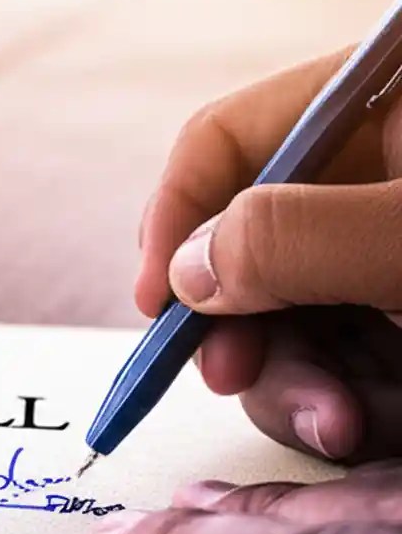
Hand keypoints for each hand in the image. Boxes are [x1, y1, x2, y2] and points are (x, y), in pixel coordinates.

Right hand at [136, 45, 401, 463]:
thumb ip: (291, 241)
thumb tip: (185, 273)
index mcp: (370, 107)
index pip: (223, 142)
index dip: (173, 220)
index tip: (155, 301)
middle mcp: (361, 175)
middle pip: (240, 240)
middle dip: (232, 324)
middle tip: (229, 374)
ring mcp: (375, 247)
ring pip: (278, 311)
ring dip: (287, 382)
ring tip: (333, 426)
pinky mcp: (394, 308)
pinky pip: (329, 351)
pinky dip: (331, 396)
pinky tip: (353, 424)